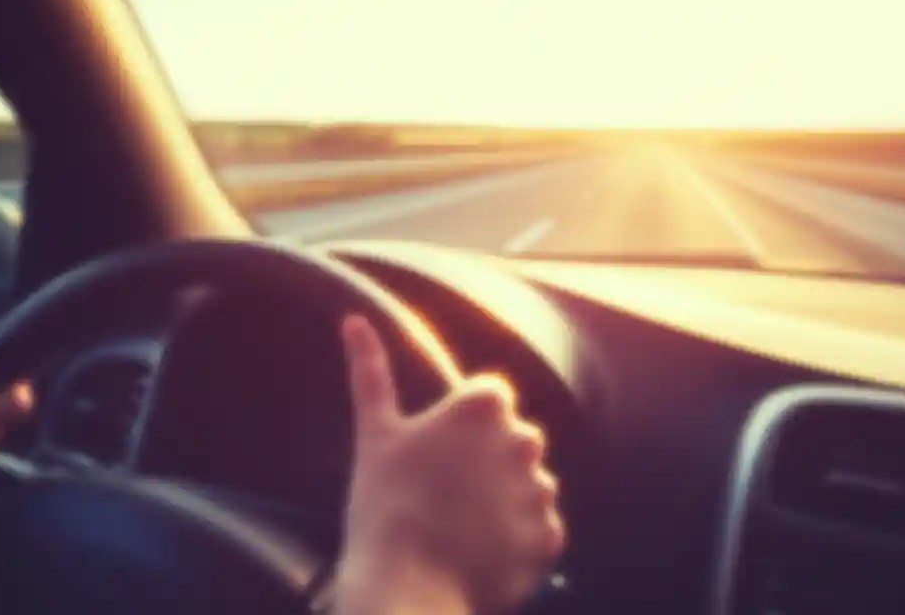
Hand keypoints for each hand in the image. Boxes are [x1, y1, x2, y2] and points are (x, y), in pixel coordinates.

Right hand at [333, 315, 564, 614]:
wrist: (407, 586)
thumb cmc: (385, 505)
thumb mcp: (374, 432)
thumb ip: (371, 371)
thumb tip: (354, 319)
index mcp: (483, 407)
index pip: (490, 397)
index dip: (463, 424)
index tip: (439, 452)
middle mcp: (522, 440)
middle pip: (513, 438)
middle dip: (489, 458)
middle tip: (446, 491)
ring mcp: (539, 490)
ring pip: (528, 483)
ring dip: (505, 497)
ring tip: (460, 526)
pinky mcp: (549, 537)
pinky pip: (539, 528)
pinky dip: (518, 538)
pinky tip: (480, 550)